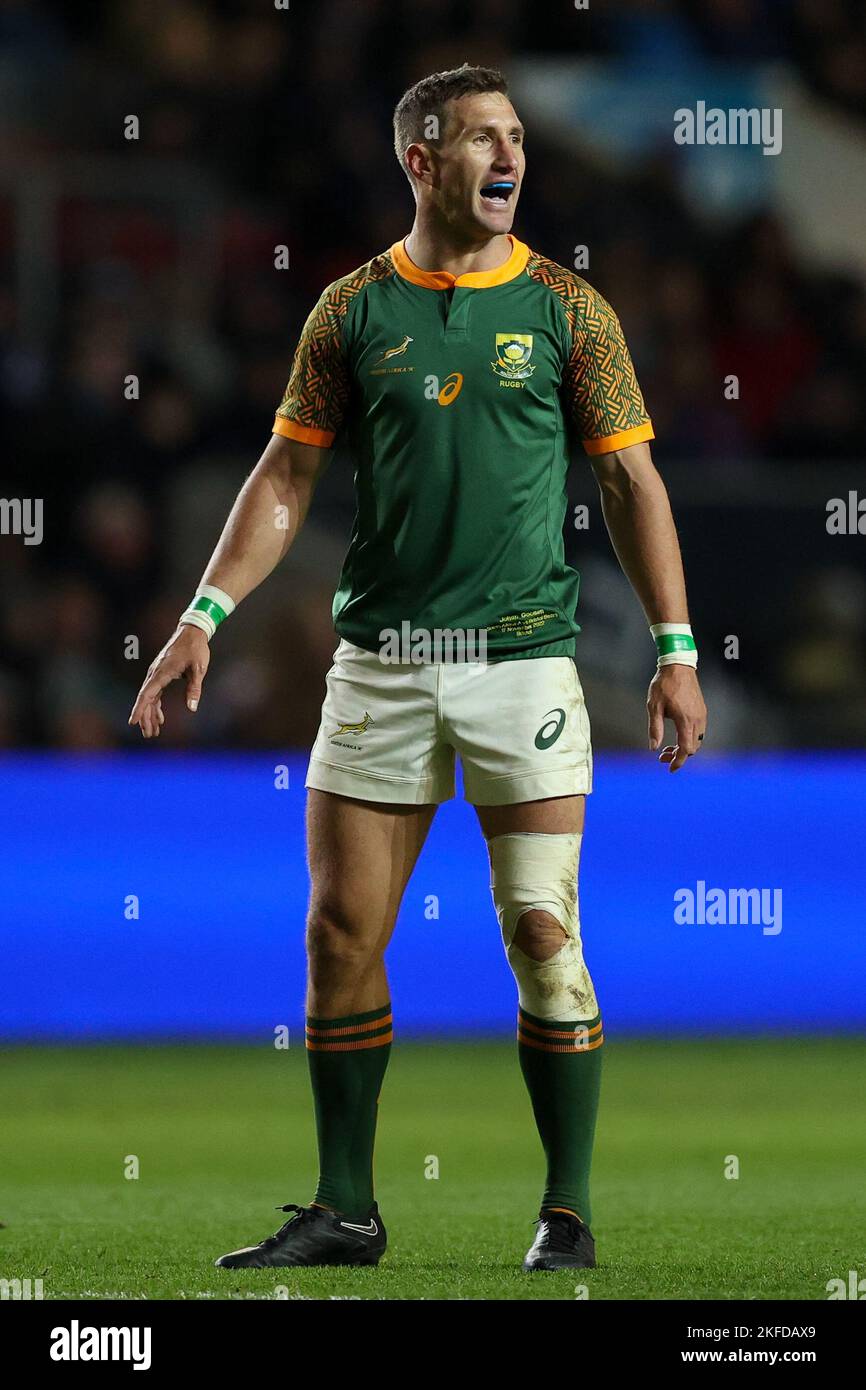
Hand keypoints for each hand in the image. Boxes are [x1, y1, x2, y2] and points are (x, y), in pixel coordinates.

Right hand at [128, 624, 210, 739]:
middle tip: (148, 735)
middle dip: (145, 717)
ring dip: (150, 714)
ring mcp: (157, 674)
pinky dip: (156, 706)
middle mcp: (155, 673)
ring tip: (153, 731)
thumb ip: (194, 688)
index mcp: (161, 673)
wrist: (192, 632)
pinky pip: (155, 693)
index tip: (133, 722)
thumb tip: (192, 708)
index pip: (147, 694)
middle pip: (146, 699)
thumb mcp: (198, 669)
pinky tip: (160, 718)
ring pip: (150, 697)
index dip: (139, 709)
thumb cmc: (195, 649)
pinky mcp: (161, 674)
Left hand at [647, 665, 706, 772]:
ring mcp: (701, 715)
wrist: (678, 666)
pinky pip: (699, 731)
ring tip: (667, 748)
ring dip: (684, 747)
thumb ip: (655, 728)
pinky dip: (689, 738)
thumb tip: (654, 748)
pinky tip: (676, 735)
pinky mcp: (702, 710)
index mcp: (685, 720)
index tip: (670, 769)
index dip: (678, 761)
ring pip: (697, 740)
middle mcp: (697, 720)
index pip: (686, 749)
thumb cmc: (664, 685)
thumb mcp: (654, 706)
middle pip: (692, 747)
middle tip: (662, 756)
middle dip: (678, 756)